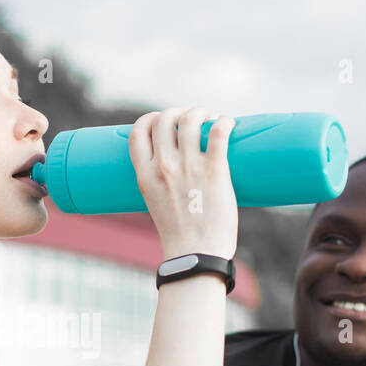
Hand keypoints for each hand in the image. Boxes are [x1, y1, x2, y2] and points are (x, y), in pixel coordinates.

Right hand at [128, 106, 237, 259]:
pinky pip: (219, 132)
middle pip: (164, 119)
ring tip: (208, 118)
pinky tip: (228, 122)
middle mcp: (164, 167)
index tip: (161, 120)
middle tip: (190, 118)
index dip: (149, 118)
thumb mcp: (155, 202)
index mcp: (145, 175)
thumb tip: (179, 164)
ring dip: (200, 112)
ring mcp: (190, 167)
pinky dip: (224, 121)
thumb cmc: (178, 232)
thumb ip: (160, 181)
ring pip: (191, 119)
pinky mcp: (215, 170)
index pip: (137, 132)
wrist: (196, 253)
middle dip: (177, 112)